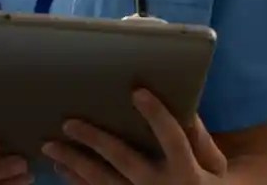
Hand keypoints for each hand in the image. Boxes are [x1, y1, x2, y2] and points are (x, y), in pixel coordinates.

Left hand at [42, 89, 227, 183]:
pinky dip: (77, 181)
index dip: (156, 115)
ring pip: (104, 182)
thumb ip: (199, 137)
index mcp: (186, 171)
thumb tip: (183, 103)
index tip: (137, 91)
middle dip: (95, 140)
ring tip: (51, 146)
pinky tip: (60, 167)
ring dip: (75, 164)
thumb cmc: (211, 184)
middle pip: (124, 160)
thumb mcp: (214, 164)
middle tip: (68, 123)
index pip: (172, 138)